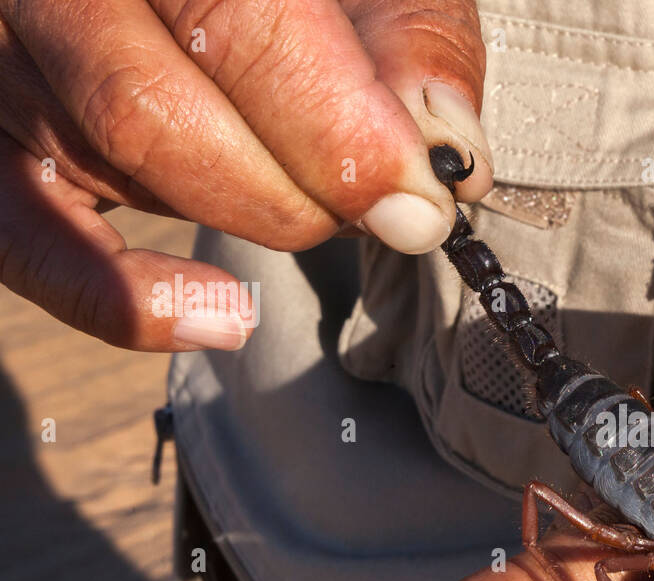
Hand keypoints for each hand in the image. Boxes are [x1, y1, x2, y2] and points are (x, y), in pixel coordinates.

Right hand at [0, 0, 490, 349]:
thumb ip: (414, 48)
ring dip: (251, 214)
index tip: (415, 195)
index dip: (335, 125)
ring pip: (115, 157)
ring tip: (327, 213)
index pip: (233, 16)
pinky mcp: (1, 142)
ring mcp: (11, 58)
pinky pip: (30, 243)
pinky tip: (224, 315)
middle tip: (386, 211)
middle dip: (299, 187)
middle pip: (154, 105)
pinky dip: (129, 298)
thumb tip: (447, 148)